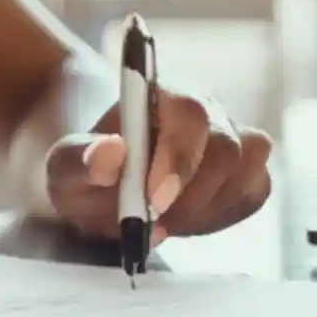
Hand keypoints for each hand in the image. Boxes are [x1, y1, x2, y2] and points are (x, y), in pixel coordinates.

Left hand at [45, 85, 271, 245]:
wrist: (96, 186)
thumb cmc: (83, 170)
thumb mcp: (62, 167)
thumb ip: (79, 158)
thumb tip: (113, 152)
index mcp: (159, 92)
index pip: (188, 112)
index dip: (179, 158)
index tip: (153, 201)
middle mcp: (203, 109)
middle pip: (227, 145)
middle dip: (193, 195)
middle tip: (154, 224)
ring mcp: (229, 138)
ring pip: (248, 169)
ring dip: (209, 206)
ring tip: (165, 220)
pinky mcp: (243, 171)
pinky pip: (255, 191)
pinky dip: (225, 214)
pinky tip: (189, 221)